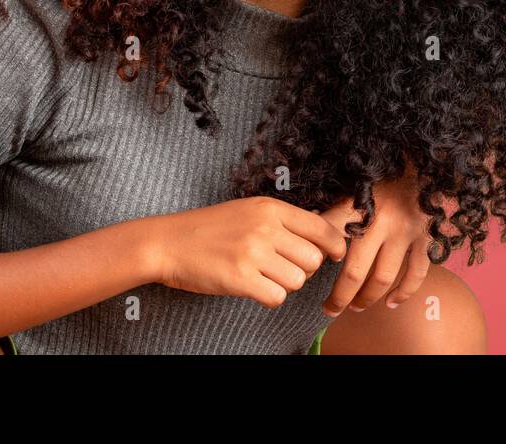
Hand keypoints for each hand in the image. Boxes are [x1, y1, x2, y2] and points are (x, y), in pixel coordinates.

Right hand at [151, 197, 346, 308]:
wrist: (169, 242)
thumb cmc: (209, 228)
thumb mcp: (248, 210)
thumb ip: (282, 221)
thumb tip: (322, 237)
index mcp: (270, 208)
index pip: (321, 228)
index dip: (335, 246)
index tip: (335, 255)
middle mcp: (265, 228)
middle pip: (313, 259)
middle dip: (303, 269)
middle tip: (283, 268)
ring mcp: (253, 253)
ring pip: (297, 281)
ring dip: (284, 285)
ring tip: (264, 277)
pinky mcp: (240, 279)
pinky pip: (276, 298)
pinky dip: (269, 298)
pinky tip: (254, 288)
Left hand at [320, 167, 431, 315]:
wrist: (424, 156)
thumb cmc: (382, 173)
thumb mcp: (353, 183)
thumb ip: (334, 208)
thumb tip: (306, 224)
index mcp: (356, 205)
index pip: (329, 239)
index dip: (315, 261)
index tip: (306, 274)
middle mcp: (379, 220)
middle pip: (355, 272)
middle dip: (340, 296)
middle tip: (328, 309)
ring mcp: (405, 231)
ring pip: (383, 278)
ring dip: (368, 298)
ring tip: (355, 307)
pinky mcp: (425, 238)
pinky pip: (416, 273)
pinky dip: (404, 292)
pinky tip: (392, 302)